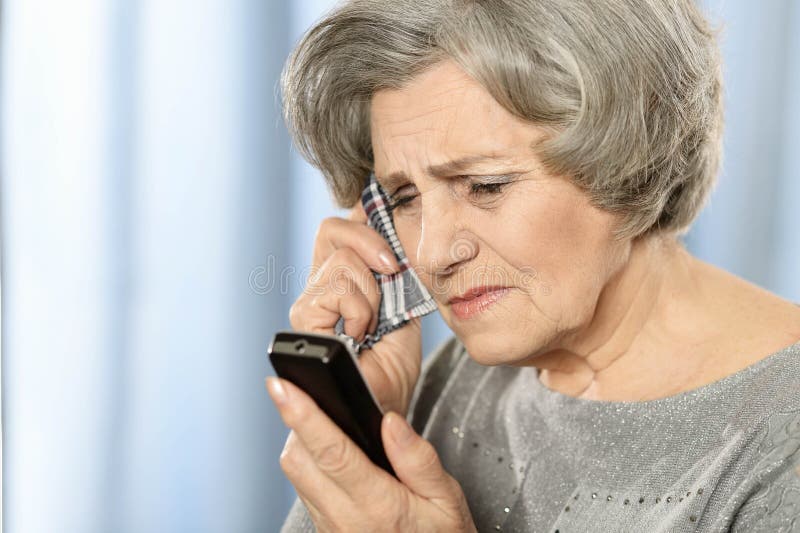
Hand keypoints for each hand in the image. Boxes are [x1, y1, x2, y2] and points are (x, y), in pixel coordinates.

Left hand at [266, 376, 476, 532]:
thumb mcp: (448, 501)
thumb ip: (419, 459)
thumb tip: (390, 420)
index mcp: (378, 505)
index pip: (331, 450)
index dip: (302, 414)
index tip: (283, 386)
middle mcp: (345, 517)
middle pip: (299, 459)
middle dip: (295, 421)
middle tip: (301, 390)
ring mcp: (330, 526)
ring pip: (296, 474)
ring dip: (300, 441)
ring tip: (318, 417)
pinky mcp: (325, 530)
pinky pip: (305, 490)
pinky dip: (309, 464)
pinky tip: (328, 452)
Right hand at [289, 202, 423, 415]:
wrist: (382, 402)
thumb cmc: (393, 365)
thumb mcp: (405, 307)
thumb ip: (394, 271)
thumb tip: (390, 225)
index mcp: (344, 280)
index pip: (341, 227)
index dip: (363, 218)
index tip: (388, 230)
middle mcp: (321, 286)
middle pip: (331, 229)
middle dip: (370, 245)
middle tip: (389, 274)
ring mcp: (309, 301)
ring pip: (342, 259)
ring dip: (370, 293)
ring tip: (371, 326)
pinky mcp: (302, 318)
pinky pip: (336, 288)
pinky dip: (359, 309)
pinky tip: (359, 333)